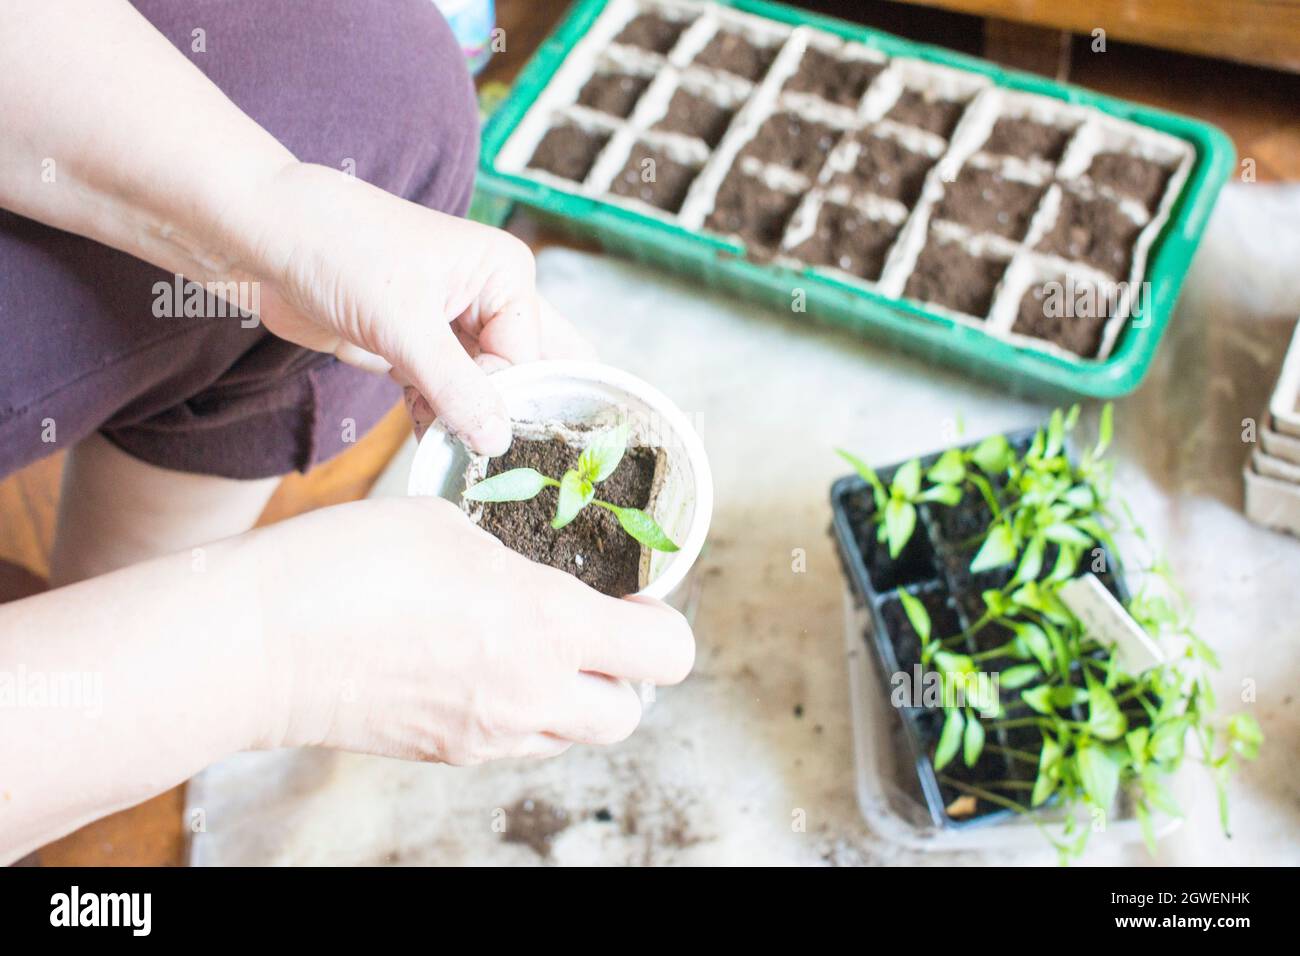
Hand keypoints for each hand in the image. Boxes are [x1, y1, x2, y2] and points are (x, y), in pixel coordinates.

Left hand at [250, 162, 593, 453]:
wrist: (263, 241)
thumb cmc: (339, 249)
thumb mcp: (404, 324)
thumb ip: (457, 387)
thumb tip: (498, 440)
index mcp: (505, 275)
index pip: (530, 358)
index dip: (505, 399)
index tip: (476, 432)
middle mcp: (489, 298)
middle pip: (524, 372)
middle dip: (509, 415)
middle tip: (492, 454)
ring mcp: (453, 326)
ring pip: (484, 392)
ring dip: (466, 423)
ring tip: (446, 442)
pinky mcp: (416, 349)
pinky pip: (446, 398)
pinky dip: (438, 421)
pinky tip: (426, 435)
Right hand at [251, 496, 693, 763]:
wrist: (260, 644)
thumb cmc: (348, 566)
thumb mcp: (451, 527)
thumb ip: (518, 559)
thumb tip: (537, 574)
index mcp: (546, 625)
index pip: (665, 654)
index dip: (662, 624)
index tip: (634, 598)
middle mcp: (531, 693)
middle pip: (629, 711)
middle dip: (627, 672)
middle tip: (593, 629)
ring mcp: (489, 735)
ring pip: (574, 735)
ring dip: (575, 697)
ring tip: (533, 647)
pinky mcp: (447, 755)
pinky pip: (517, 743)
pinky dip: (523, 713)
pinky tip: (482, 667)